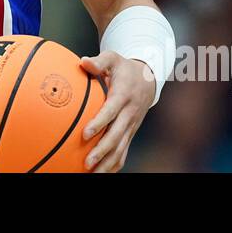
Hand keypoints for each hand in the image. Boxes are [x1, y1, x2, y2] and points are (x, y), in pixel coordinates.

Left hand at [77, 51, 155, 172]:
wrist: (149, 79)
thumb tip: (83, 61)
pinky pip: (124, 151)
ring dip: (107, 162)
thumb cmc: (125, 68)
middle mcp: (129, 114)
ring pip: (121, 148)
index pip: (111, 112)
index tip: (85, 134)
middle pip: (116, 136)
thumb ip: (99, 61)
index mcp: (123, 96)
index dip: (99, 123)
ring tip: (92, 173)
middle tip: (87, 162)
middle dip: (102, 151)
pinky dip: (114, 164)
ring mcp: (131, 125)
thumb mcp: (113, 58)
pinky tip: (101, 173)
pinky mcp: (131, 132)